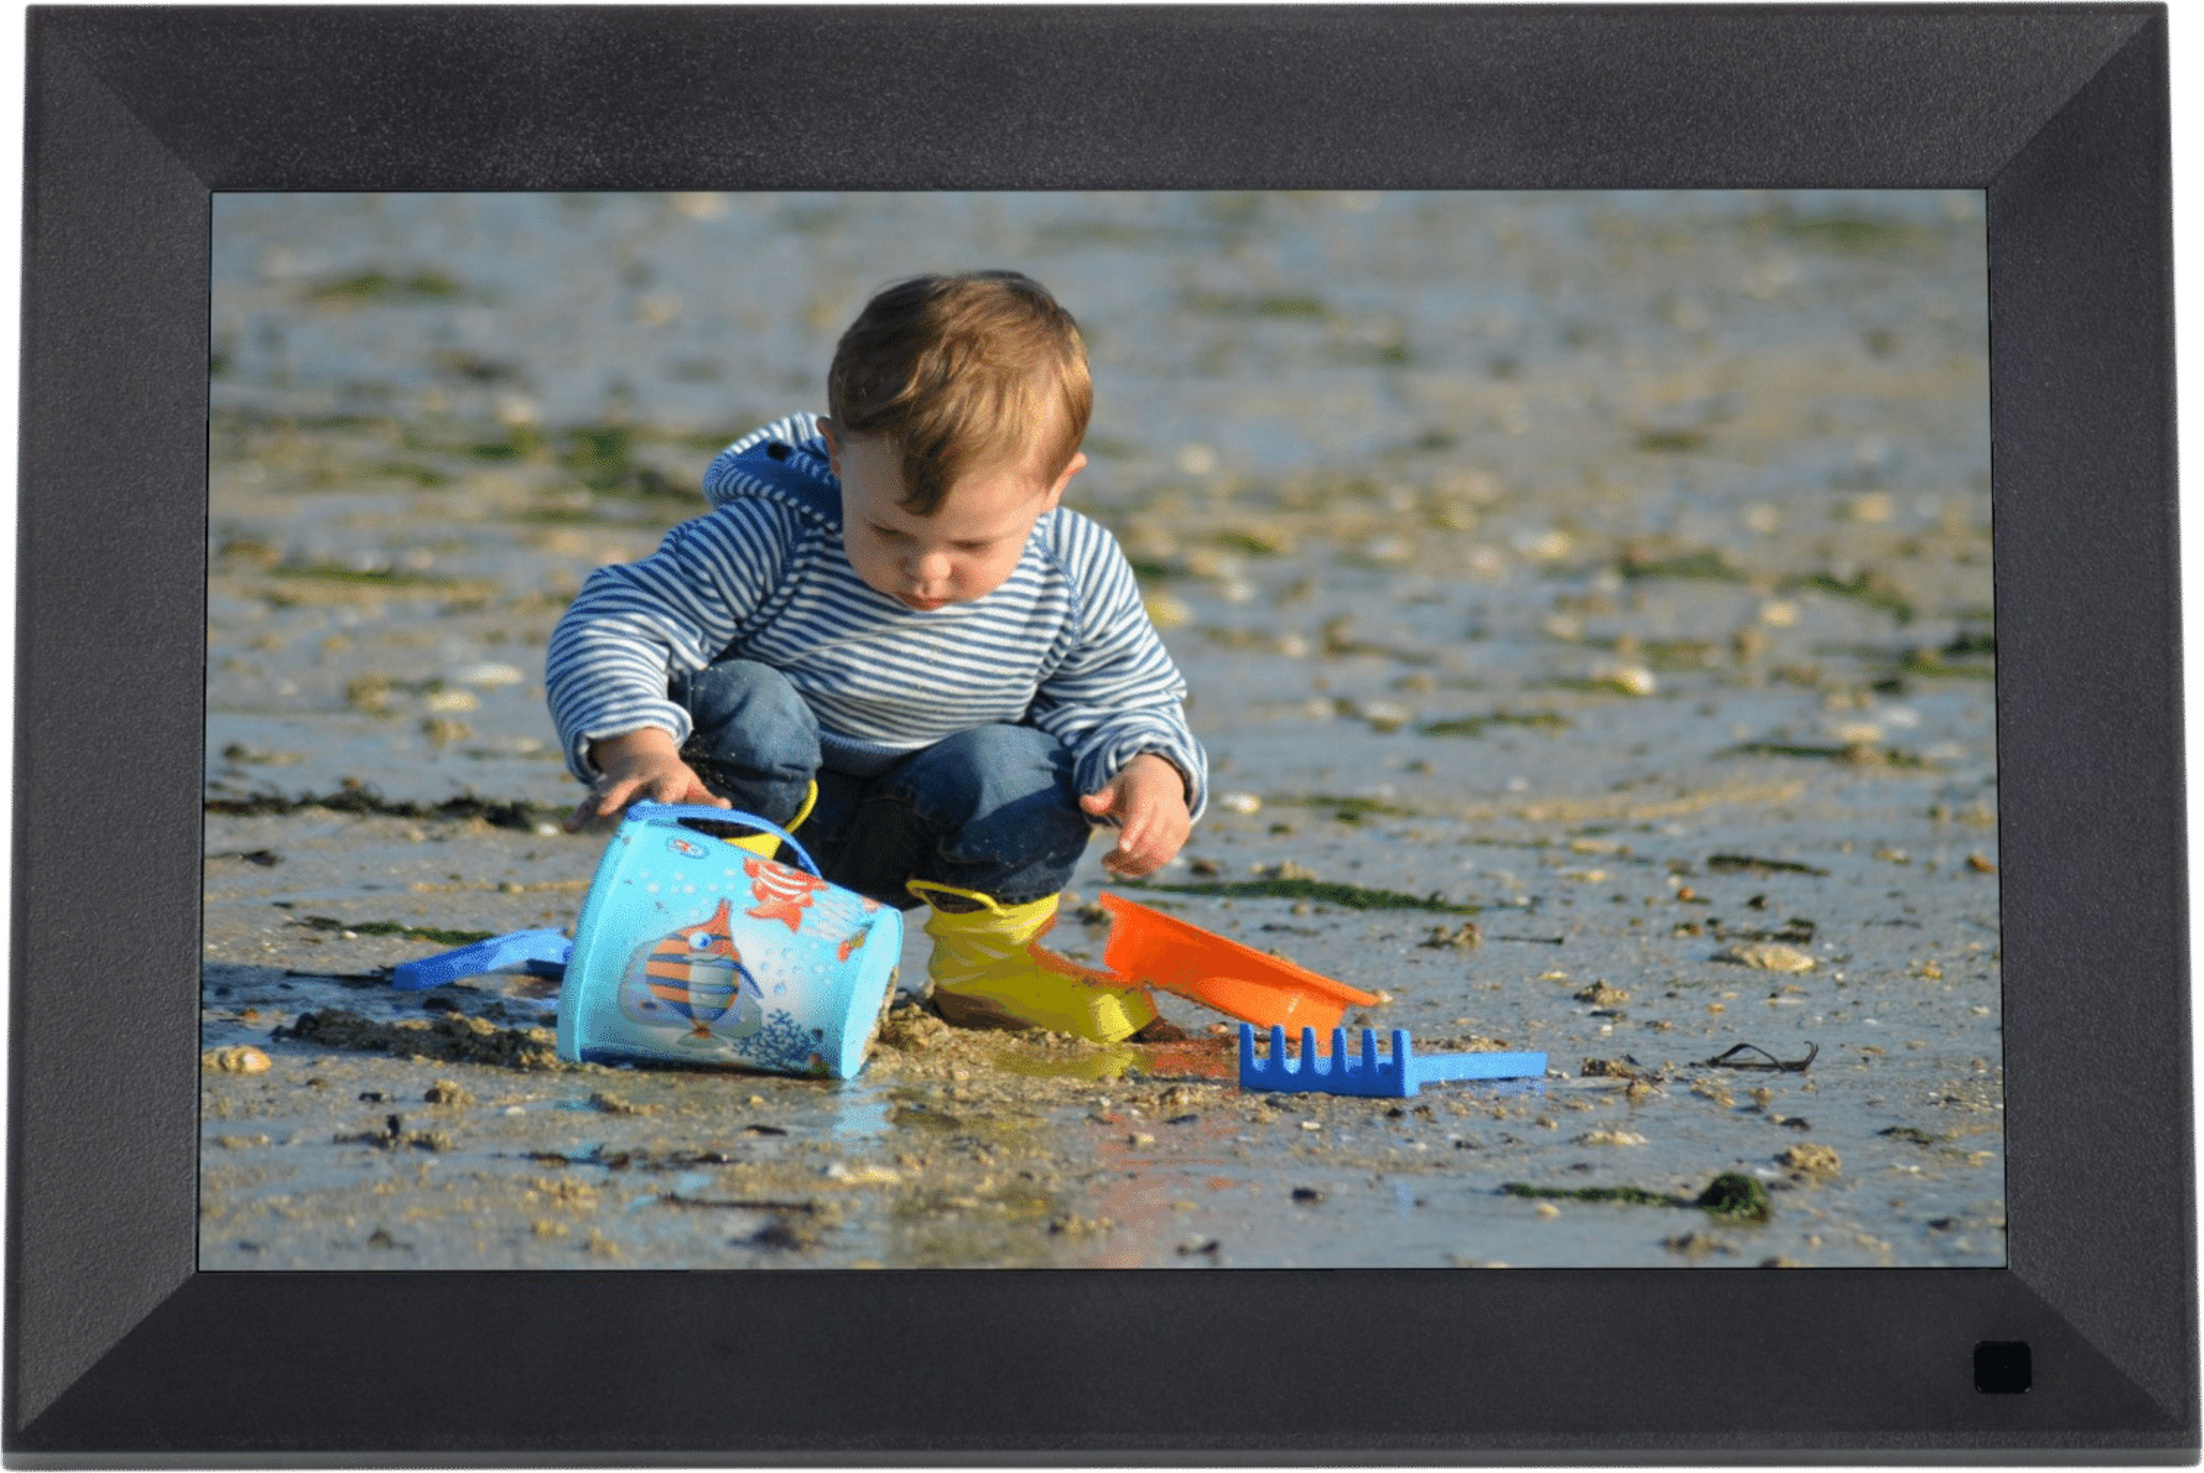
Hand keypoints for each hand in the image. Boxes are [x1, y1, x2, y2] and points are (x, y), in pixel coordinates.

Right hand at [564, 728, 729, 831]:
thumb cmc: (673, 780)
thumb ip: (704, 799)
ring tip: (597, 813)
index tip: (664, 807)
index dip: (663, 797)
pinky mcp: (603, 793)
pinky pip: (588, 803)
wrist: (643, 757)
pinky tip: (570, 828)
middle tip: (624, 808)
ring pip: (609, 794)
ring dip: (604, 802)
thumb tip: (727, 807)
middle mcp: (639, 781)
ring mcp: (619, 787)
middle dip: (629, 798)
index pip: (665, 788)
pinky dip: (579, 814)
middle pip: (633, 789)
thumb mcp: (690, 785)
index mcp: (664, 780)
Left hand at [1078, 753, 1191, 878]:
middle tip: (1105, 863)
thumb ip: (1101, 798)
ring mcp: (1178, 821)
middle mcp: (1168, 806)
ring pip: (1157, 852)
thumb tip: (1084, 802)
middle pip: (1148, 838)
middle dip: (1125, 856)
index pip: (1141, 814)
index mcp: (1148, 791)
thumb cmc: (1132, 785)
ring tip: (1114, 867)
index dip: (1132, 832)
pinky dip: (1145, 866)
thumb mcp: (1115, 786)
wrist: (1163, 778)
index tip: (1121, 848)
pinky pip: (1164, 857)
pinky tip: (1128, 868)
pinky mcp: (1182, 834)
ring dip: (1134, 865)